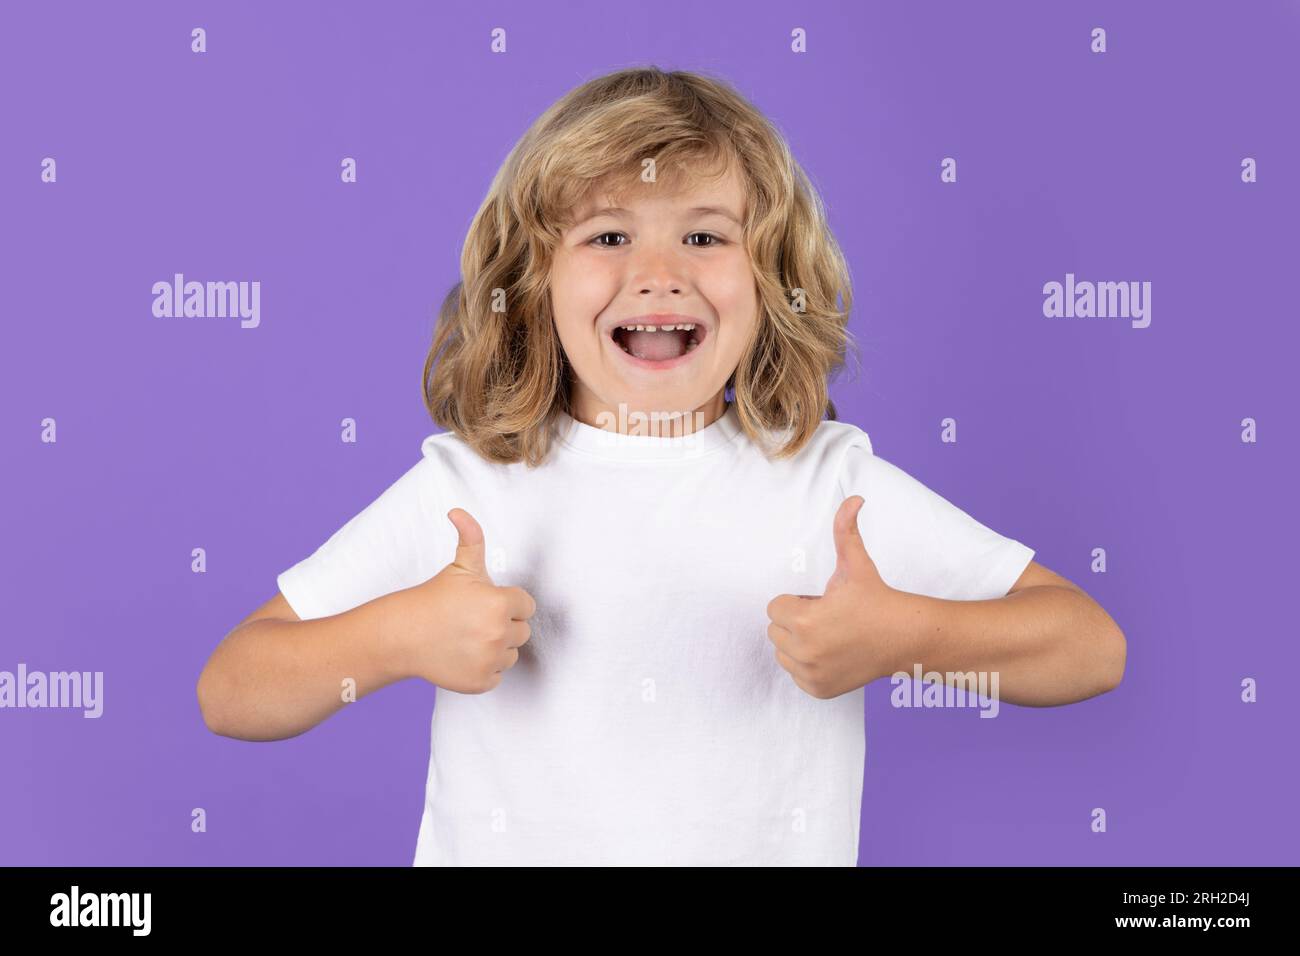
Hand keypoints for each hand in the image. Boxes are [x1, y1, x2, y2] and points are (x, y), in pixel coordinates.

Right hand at [389, 508, 535, 692]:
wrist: (403, 635)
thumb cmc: (434, 598)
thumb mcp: (459, 566)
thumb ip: (471, 537)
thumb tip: (458, 511)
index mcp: (501, 604)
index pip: (526, 606)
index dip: (507, 602)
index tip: (485, 603)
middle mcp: (499, 633)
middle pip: (522, 631)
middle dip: (503, 624)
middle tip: (474, 620)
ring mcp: (490, 660)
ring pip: (511, 654)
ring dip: (496, 648)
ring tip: (468, 637)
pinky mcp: (480, 682)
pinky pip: (497, 676)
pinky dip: (484, 669)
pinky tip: (464, 655)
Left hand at [765, 496, 911, 698]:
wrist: (906, 638)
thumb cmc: (877, 599)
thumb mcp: (856, 564)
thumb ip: (845, 531)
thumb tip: (853, 498)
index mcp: (804, 621)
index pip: (774, 607)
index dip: (797, 601)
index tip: (822, 602)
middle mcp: (804, 651)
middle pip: (775, 631)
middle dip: (796, 621)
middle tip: (828, 617)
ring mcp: (811, 674)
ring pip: (783, 653)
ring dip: (799, 643)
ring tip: (830, 634)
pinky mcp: (818, 689)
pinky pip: (796, 674)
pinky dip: (809, 665)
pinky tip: (833, 652)